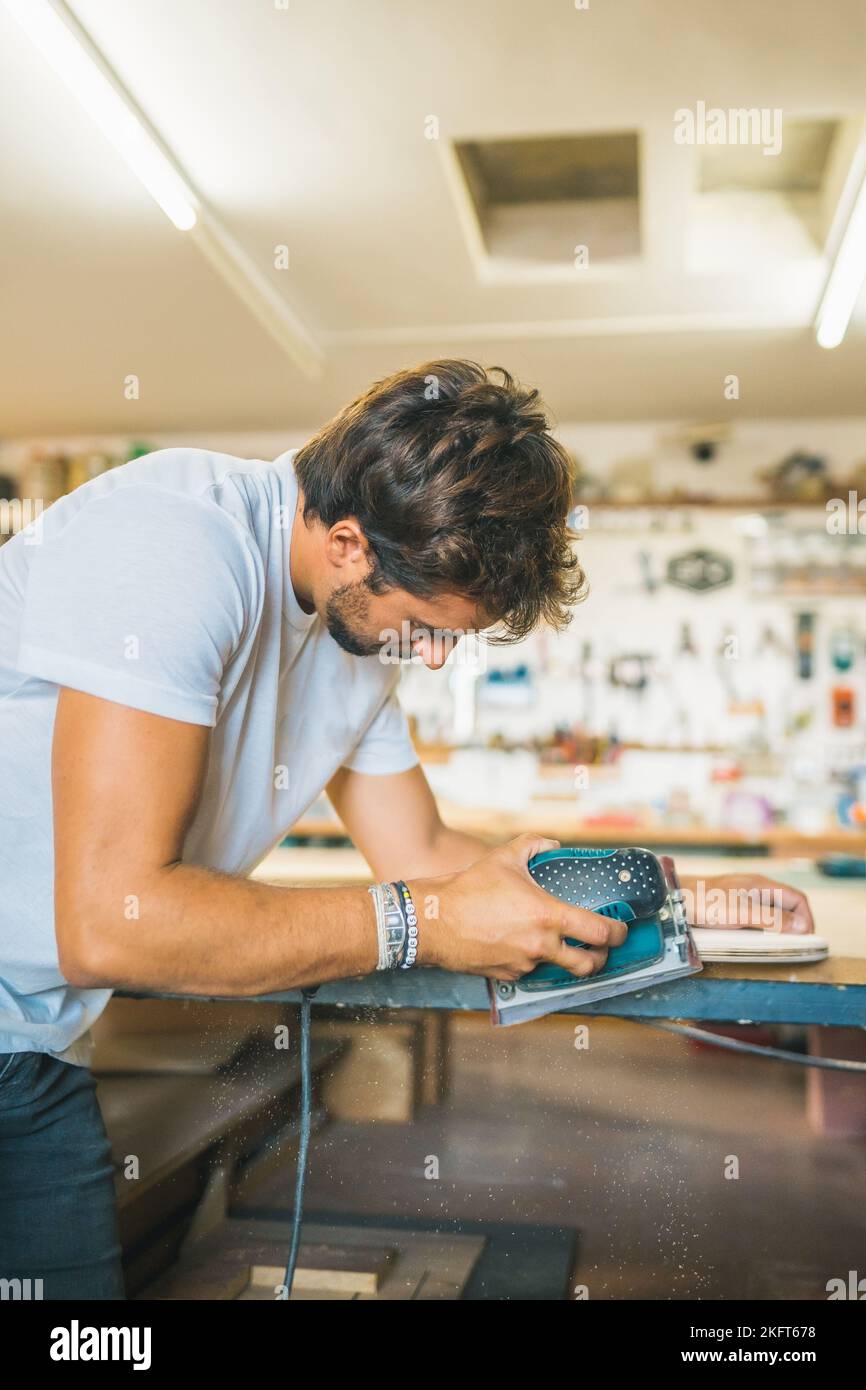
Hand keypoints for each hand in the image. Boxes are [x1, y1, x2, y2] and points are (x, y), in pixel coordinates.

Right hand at [411, 833, 627, 979]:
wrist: (433, 921)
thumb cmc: (469, 889)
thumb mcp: (504, 857)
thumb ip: (534, 845)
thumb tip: (551, 844)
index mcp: (549, 915)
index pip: (600, 932)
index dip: (618, 933)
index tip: (621, 929)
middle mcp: (542, 944)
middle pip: (589, 964)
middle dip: (602, 958)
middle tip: (601, 947)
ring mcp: (526, 964)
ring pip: (559, 970)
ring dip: (568, 961)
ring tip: (565, 947)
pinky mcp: (508, 976)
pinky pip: (531, 971)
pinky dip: (535, 961)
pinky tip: (525, 945)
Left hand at [679, 873, 814, 933]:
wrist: (674, 899)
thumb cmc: (705, 902)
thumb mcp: (743, 913)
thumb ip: (772, 920)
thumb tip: (801, 926)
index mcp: (761, 885)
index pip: (798, 898)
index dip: (807, 918)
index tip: (807, 937)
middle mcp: (755, 888)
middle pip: (787, 905)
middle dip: (796, 923)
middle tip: (796, 943)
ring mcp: (743, 896)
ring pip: (771, 911)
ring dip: (779, 926)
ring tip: (780, 943)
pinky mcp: (732, 906)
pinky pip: (756, 916)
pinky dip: (763, 927)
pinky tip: (757, 938)